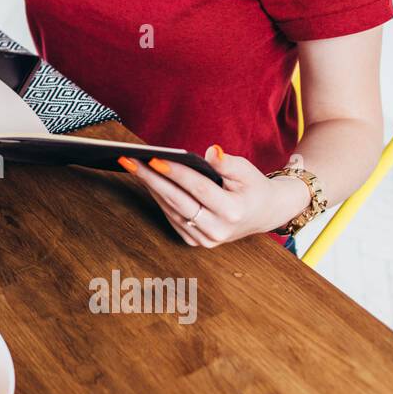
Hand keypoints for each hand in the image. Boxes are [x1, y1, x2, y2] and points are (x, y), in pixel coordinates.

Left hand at [118, 145, 311, 247]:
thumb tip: (210, 152)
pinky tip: (147, 181)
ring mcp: (205, 240)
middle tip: (129, 160)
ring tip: (134, 166)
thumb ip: (227, 163)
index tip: (154, 158)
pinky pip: (172, 218)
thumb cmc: (253, 187)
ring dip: (150, 187)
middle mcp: (218, 230)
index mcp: (233, 212)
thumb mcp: (246, 171)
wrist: (263, 214)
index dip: (176, 173)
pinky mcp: (196, 242)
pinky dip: (159, 199)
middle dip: (151, 179)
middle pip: (178, 201)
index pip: (198, 188)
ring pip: (171, 210)